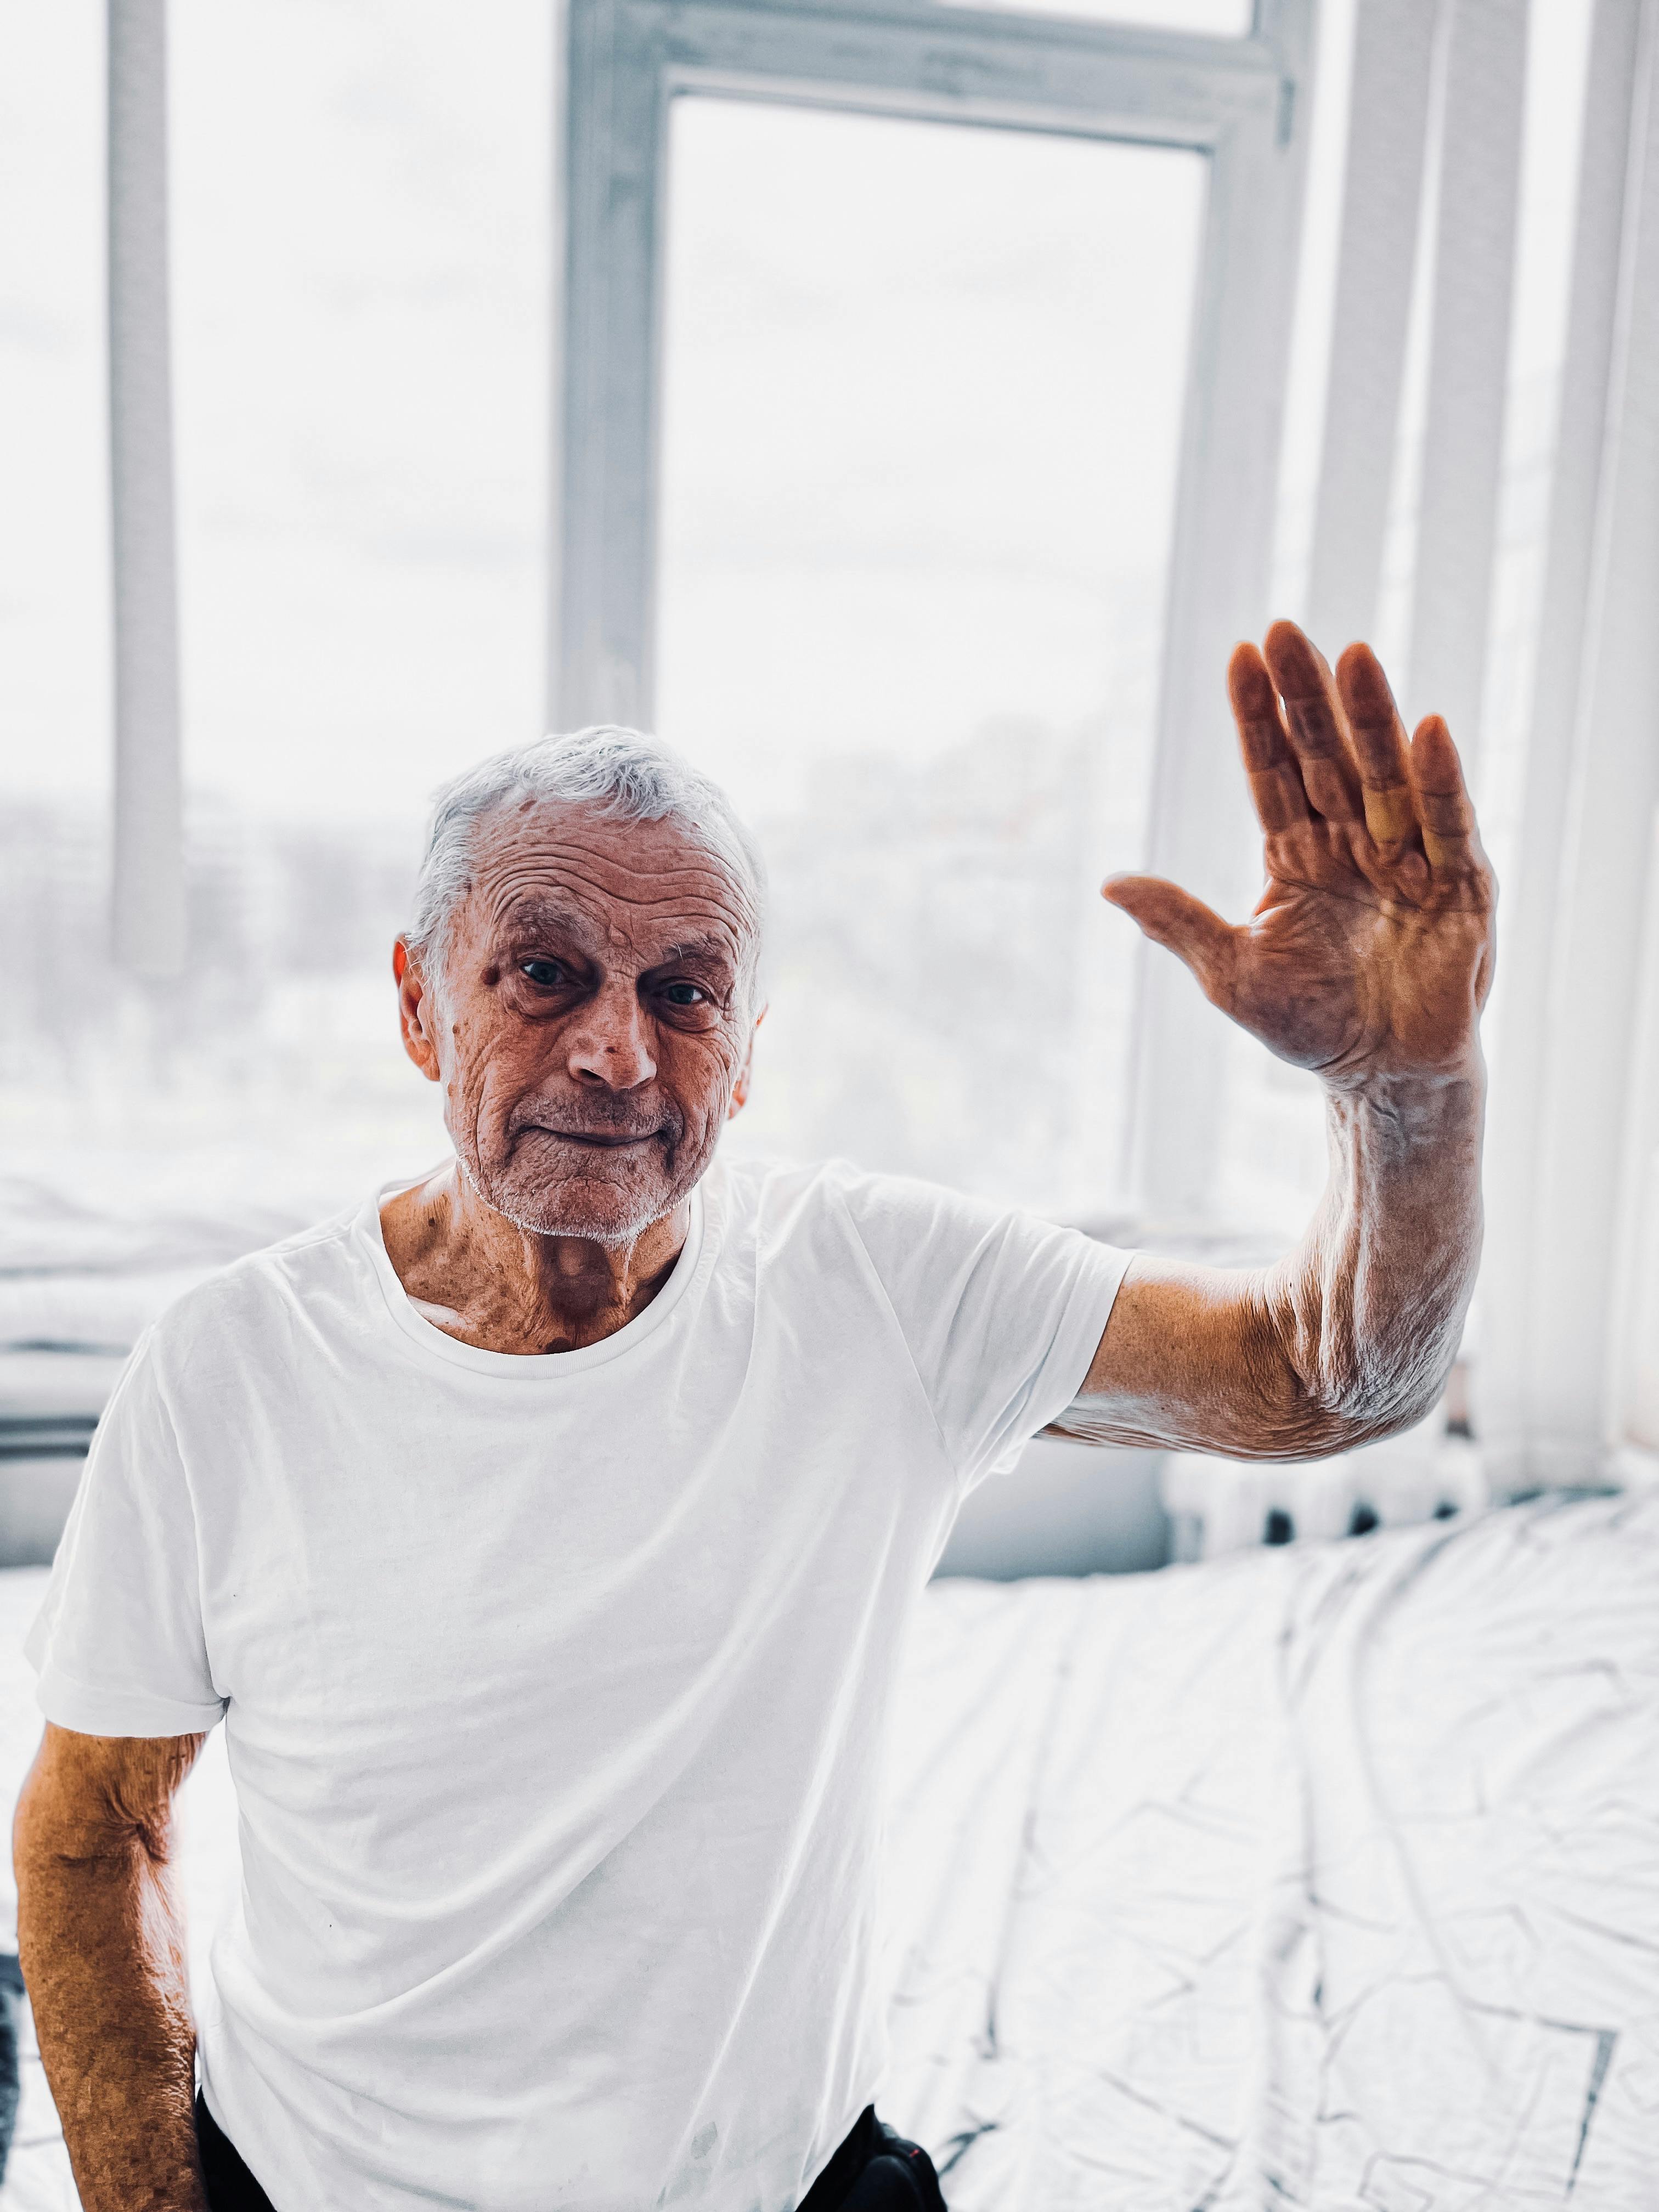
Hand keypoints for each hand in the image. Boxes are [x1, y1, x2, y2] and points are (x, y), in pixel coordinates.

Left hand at [1104, 620, 1495, 1086]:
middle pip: (1326, 757)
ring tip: (1353, 655)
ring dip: (1370, 717)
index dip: (1258, 719)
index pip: (1272, 772)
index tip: (1240, 656)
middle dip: (1307, 697)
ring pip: (1385, 774)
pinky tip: (1425, 729)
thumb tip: (1109, 883)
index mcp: (1299, 856)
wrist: (1379, 1078)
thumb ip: (1178, 922)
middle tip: (1286, 630)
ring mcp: (1410, 860)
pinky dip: (1438, 780)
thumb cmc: (1309, 1026)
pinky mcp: (1462, 887)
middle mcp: (1355, 843)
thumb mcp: (1231, 973)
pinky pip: (1448, 824)